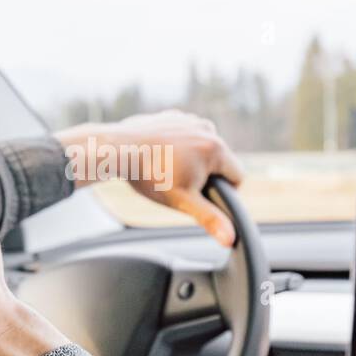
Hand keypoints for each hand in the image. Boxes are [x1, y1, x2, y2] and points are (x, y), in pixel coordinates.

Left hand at [55, 110, 245, 246]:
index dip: (224, 192)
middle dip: (205, 176)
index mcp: (216, 148)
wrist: (117, 150)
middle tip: (179, 184)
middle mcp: (207, 128)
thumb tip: (231, 238)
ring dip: (192, 160)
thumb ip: (210, 219)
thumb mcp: (183, 202)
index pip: (237, 177)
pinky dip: (177, 147)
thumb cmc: (151, 175)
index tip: (202, 197)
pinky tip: (159, 156)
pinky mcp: (173, 117)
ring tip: (167, 170)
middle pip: (219, 162)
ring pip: (202, 148)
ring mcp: (189, 120)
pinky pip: (185, 136)